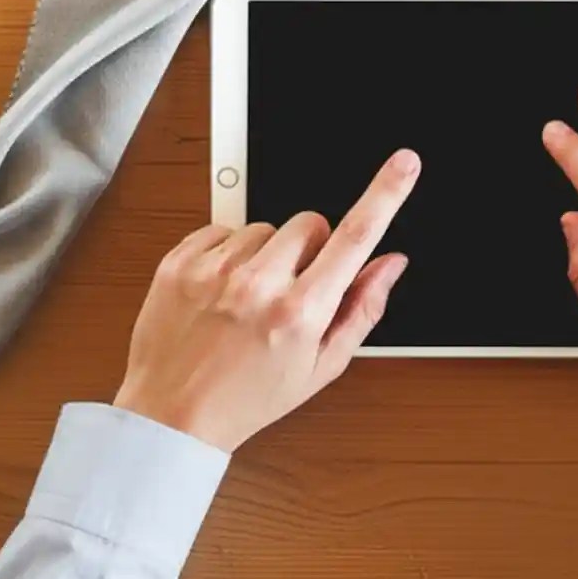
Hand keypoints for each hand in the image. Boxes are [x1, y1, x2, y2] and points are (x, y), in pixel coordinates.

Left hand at [114, 150, 420, 451]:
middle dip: (311, 248)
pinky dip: (227, 254)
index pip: (355, 238)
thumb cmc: (249, 397)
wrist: (173, 414)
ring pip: (265, 227)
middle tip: (294, 290)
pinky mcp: (179, 262)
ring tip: (249, 300)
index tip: (404, 164)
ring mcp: (214, 271)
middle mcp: (257, 286)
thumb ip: (362, 309)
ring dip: (265, 254)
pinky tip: (222, 291)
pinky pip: (222, 230)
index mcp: (300, 313)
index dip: (386, 194)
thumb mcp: (321, 366)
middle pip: (309, 223)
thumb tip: (390, 263)